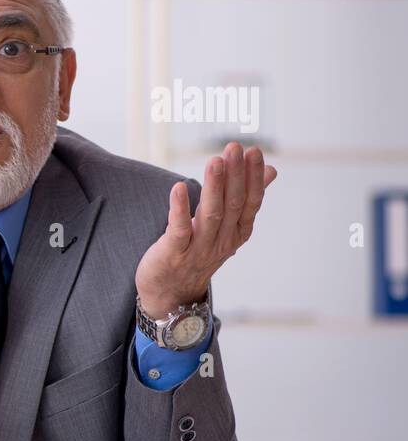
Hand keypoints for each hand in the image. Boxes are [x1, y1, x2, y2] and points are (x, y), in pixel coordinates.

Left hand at [135, 142, 277, 315]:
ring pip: (211, 216)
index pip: (250, 202)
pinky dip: (180, 209)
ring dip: (214, 187)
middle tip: (234, 147)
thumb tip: (271, 170)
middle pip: (232, 205)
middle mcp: (221, 242)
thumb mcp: (226, 228)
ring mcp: (198, 249)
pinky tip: (179, 188)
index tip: (254, 151)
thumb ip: (246, 199)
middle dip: (235, 175)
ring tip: (216, 161)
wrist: (170, 294)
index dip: (253, 178)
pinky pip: (179, 230)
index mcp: (236, 233)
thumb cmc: (196, 254)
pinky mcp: (173, 254)